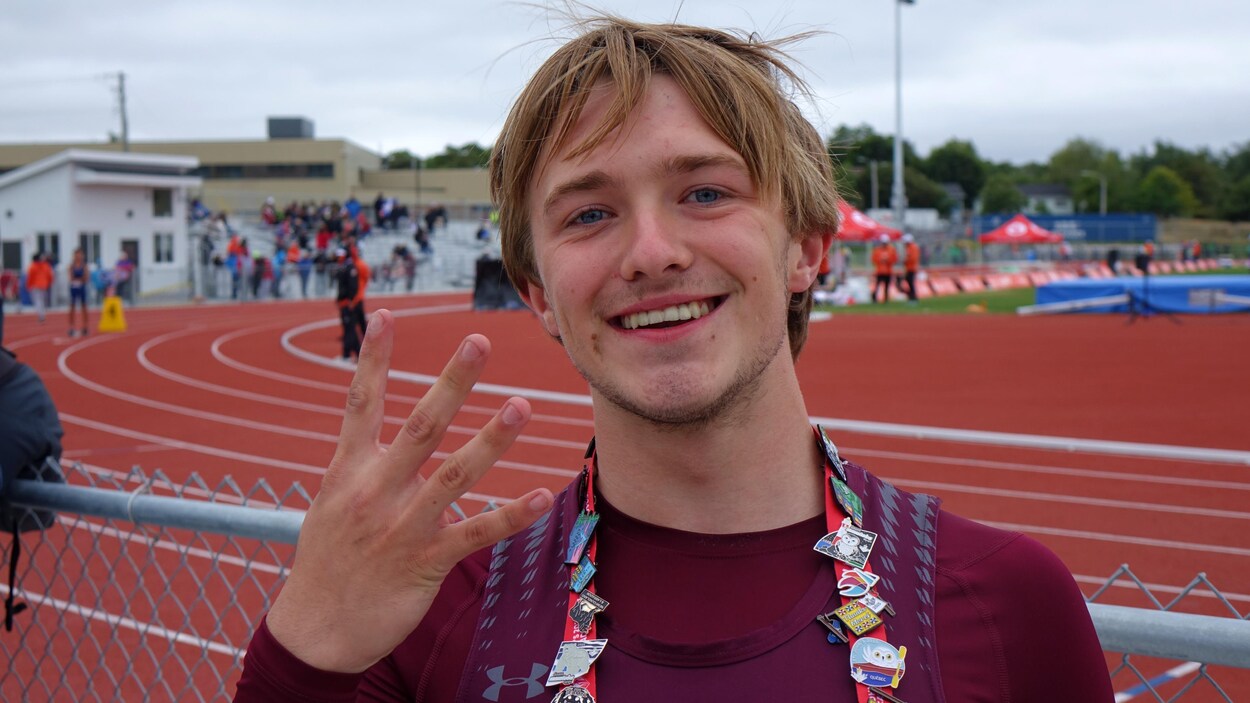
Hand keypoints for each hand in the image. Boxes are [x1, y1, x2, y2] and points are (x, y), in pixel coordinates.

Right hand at [265, 309, 553, 672]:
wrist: (317, 630)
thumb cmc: (327, 561)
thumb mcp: (331, 504)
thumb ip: (361, 465)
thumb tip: (384, 428)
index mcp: (347, 472)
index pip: (361, 404)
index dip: (374, 359)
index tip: (388, 315)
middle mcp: (374, 492)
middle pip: (418, 427)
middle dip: (451, 383)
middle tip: (479, 342)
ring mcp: (402, 526)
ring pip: (454, 475)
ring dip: (490, 439)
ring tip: (521, 405)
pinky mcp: (427, 561)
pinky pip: (476, 533)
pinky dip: (510, 515)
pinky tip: (540, 494)